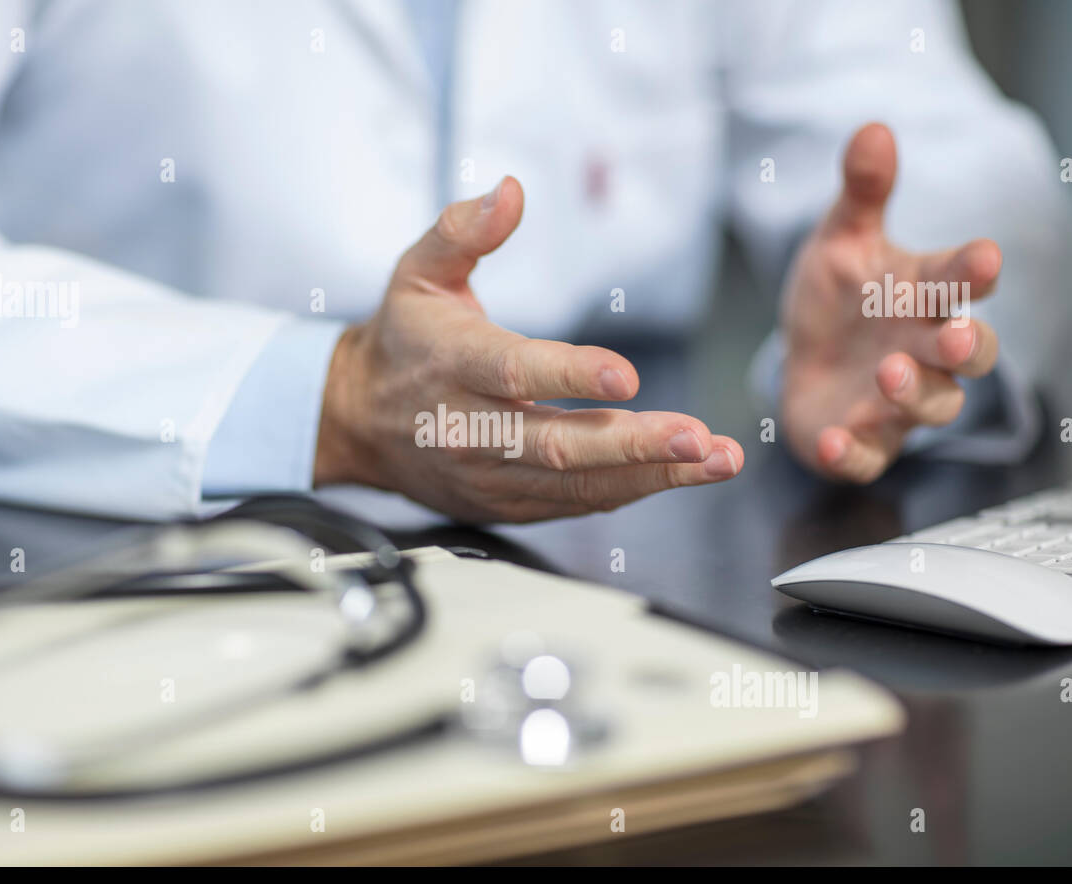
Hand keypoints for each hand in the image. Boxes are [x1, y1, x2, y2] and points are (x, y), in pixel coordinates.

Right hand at [313, 177, 743, 521]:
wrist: (357, 421)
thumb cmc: (404, 341)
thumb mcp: (417, 272)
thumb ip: (462, 230)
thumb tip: (510, 191)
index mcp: (454, 364)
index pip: (513, 373)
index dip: (569, 376)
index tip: (626, 375)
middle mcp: (472, 428)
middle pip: (558, 445)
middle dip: (634, 445)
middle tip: (698, 440)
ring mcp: (490, 474)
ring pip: (576, 485)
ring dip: (651, 476)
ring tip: (714, 461)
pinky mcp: (506, 503)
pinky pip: (573, 504)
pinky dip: (628, 492)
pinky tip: (678, 476)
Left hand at [781, 123, 1001, 481]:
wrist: (804, 359)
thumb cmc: (838, 298)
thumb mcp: (841, 240)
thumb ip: (862, 194)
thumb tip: (872, 130)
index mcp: (922, 296)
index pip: (958, 281)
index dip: (973, 271)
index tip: (985, 256)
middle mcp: (922, 351)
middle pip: (966, 355)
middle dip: (963, 346)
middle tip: (950, 334)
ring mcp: (896, 402)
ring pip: (930, 407)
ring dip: (913, 393)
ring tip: (889, 373)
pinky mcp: (862, 442)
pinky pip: (869, 456)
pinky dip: (855, 453)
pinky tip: (834, 443)